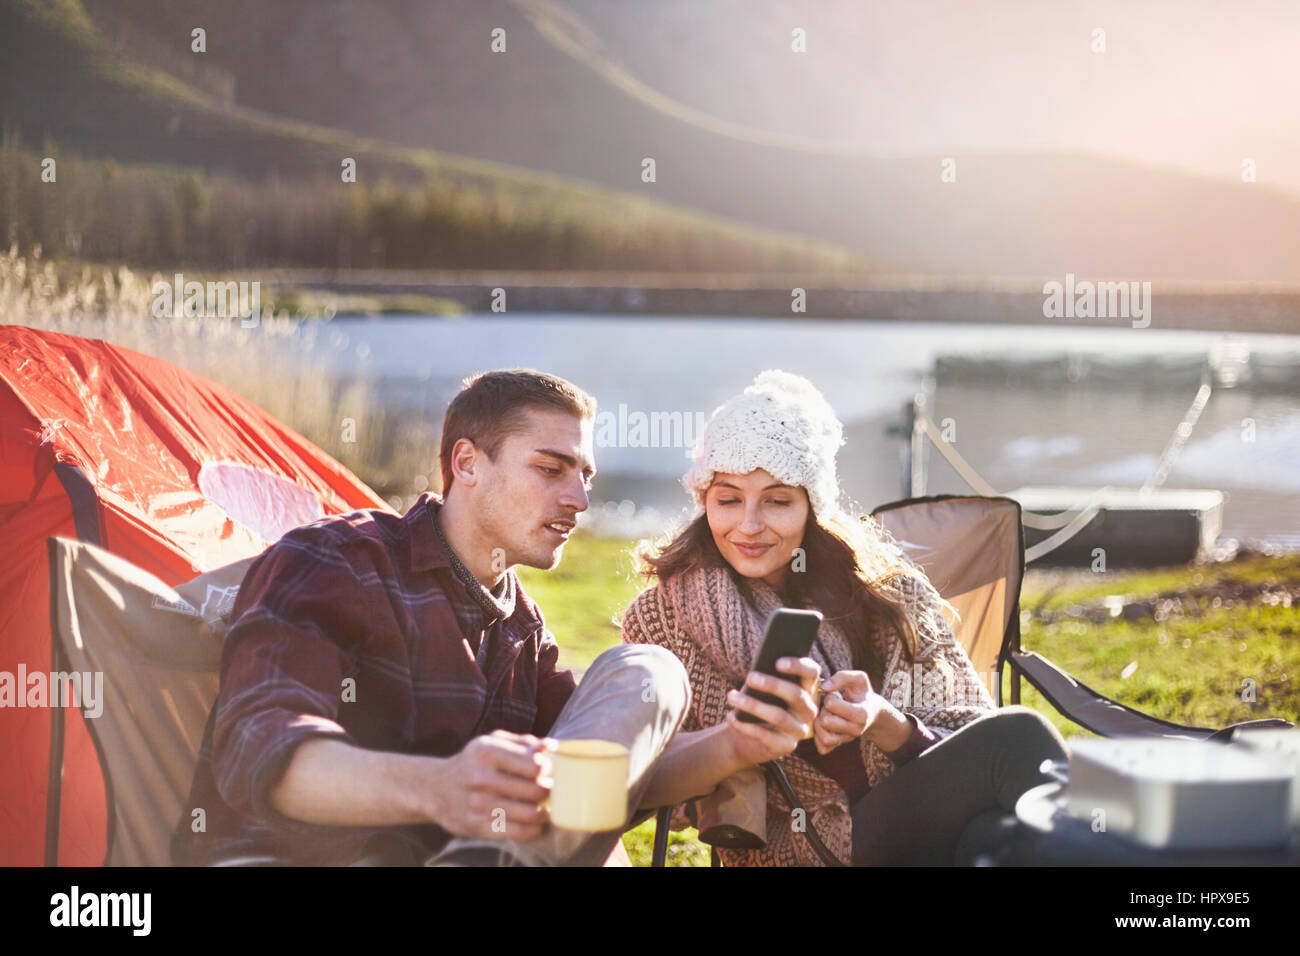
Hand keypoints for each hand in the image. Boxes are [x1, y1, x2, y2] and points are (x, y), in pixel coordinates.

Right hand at [428, 730, 552, 840]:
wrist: (435, 788)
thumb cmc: (474, 762)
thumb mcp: (493, 742)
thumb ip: (525, 743)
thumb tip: (553, 748)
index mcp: (487, 751)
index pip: (535, 765)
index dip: (549, 770)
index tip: (549, 772)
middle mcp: (481, 778)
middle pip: (535, 790)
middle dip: (549, 792)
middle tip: (550, 791)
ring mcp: (478, 804)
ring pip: (530, 814)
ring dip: (544, 812)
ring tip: (544, 807)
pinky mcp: (476, 826)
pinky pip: (518, 833)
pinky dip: (533, 829)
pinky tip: (533, 823)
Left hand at [724, 657, 820, 766]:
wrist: (747, 738)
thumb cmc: (756, 704)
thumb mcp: (761, 690)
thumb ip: (764, 678)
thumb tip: (756, 673)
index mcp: (805, 689)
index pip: (811, 673)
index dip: (798, 666)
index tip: (777, 662)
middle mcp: (808, 710)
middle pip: (796, 695)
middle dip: (773, 685)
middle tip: (750, 677)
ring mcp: (799, 730)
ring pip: (779, 716)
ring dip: (752, 705)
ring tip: (732, 696)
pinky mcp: (786, 747)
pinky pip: (765, 735)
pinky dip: (745, 725)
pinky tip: (731, 716)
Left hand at [811, 670, 879, 754]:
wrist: (872, 713)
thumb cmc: (862, 693)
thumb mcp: (859, 679)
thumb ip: (842, 677)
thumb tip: (823, 687)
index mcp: (862, 714)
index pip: (832, 705)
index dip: (830, 697)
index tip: (836, 696)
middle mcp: (856, 730)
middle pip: (825, 721)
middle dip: (823, 710)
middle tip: (829, 707)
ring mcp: (847, 739)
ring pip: (823, 736)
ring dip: (819, 724)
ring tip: (825, 715)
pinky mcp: (839, 746)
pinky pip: (822, 748)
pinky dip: (818, 737)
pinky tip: (822, 725)